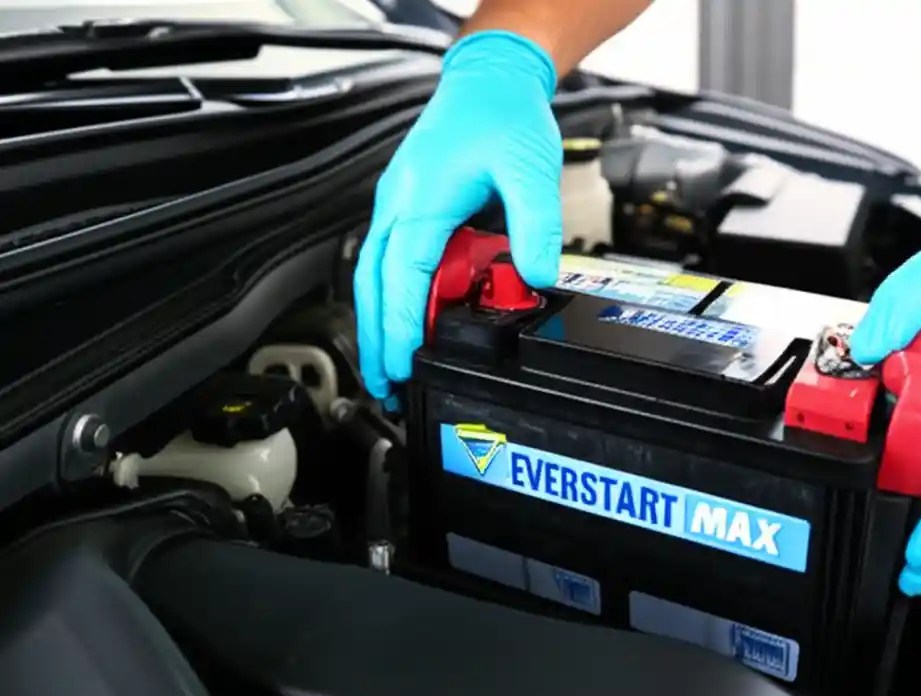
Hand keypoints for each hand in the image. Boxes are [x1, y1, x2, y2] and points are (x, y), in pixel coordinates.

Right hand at [355, 30, 563, 403]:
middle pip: (374, 285)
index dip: (404, 323)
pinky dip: (391, 295)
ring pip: (376, 275)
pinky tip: (408, 317)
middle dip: (378, 338)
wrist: (492, 79)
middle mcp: (400, 204)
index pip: (405, 276)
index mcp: (422, 200)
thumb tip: (536, 275)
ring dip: (379, 321)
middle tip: (386, 383)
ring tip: (388, 363)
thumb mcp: (532, 169)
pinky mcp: (409, 206)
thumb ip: (536, 225)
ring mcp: (399, 205)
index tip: (406, 361)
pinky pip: (391, 259)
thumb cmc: (504, 115)